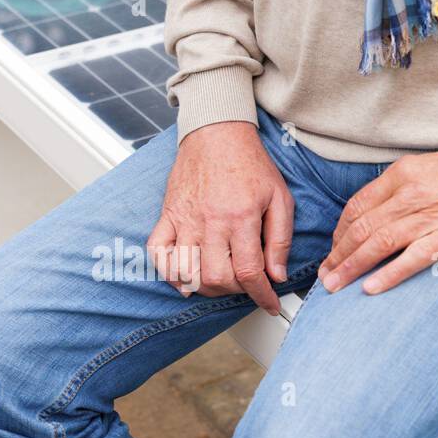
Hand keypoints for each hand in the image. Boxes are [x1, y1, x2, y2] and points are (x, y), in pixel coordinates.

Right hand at [147, 121, 293, 314]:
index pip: (249, 272)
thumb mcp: (280, 199)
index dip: (262, 296)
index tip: (270, 304)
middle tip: (247, 285)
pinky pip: (157, 252)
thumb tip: (277, 276)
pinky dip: (169, 272)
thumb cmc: (250, 164)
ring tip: (223, 282)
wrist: (217, 132)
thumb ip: (280, 240)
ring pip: (188, 272)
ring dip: (207, 287)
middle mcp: (210, 221)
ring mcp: (184, 219)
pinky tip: (186, 279)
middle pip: (217, 278)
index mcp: (240, 217)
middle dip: (236, 292)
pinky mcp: (167, 214)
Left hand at [319, 135, 437, 294]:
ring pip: (377, 244)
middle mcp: (409, 194)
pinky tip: (371, 288)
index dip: (340, 232)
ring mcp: (428, 216)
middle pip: (360, 228)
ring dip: (351, 268)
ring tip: (335, 286)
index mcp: (402, 175)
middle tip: (325, 277)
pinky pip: (411, 259)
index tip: (334, 250)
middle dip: (337, 255)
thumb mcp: (431, 167)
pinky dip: (388, 275)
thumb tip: (386, 211)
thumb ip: (406, 187)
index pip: (358, 206)